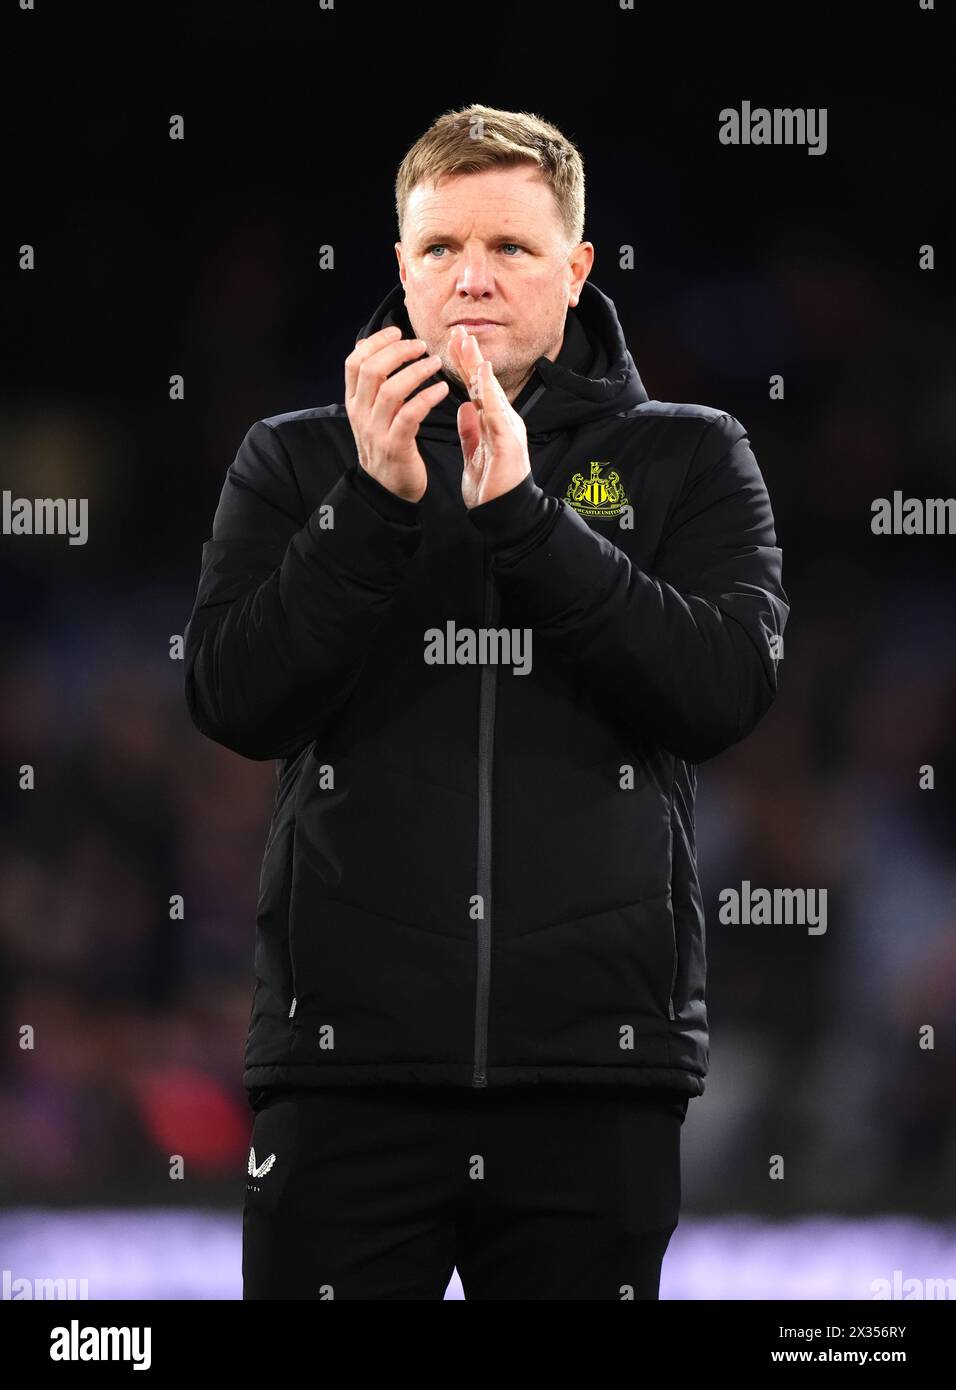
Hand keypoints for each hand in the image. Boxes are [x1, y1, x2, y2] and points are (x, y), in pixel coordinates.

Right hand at [344, 326, 448, 501]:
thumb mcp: (371, 412)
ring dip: (417, 371)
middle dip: (398, 351)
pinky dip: (427, 397)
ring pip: (391, 390)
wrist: (387, 489)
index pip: (354, 361)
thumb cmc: (387, 444)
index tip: (398, 332)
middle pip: (371, 370)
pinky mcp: (395, 446)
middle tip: (421, 346)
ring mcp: (376, 431)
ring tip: (436, 363)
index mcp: (354, 402)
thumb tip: (368, 343)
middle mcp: (360, 414)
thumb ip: (371, 382)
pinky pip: (410, 414)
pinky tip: (442, 389)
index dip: (376, 342)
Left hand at [449, 325, 530, 510]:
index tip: (452, 343)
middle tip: (459, 331)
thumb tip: (464, 407)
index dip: (465, 366)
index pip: (478, 389)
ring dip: (479, 368)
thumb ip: (471, 430)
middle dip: (471, 357)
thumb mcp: (475, 452)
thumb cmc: (491, 487)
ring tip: (468, 345)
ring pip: (492, 393)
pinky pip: (497, 414)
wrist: (506, 514)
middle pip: (485, 384)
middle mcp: (504, 422)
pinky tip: (482, 376)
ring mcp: (509, 430)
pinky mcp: (509, 443)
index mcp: (494, 424)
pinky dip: (489, 394)